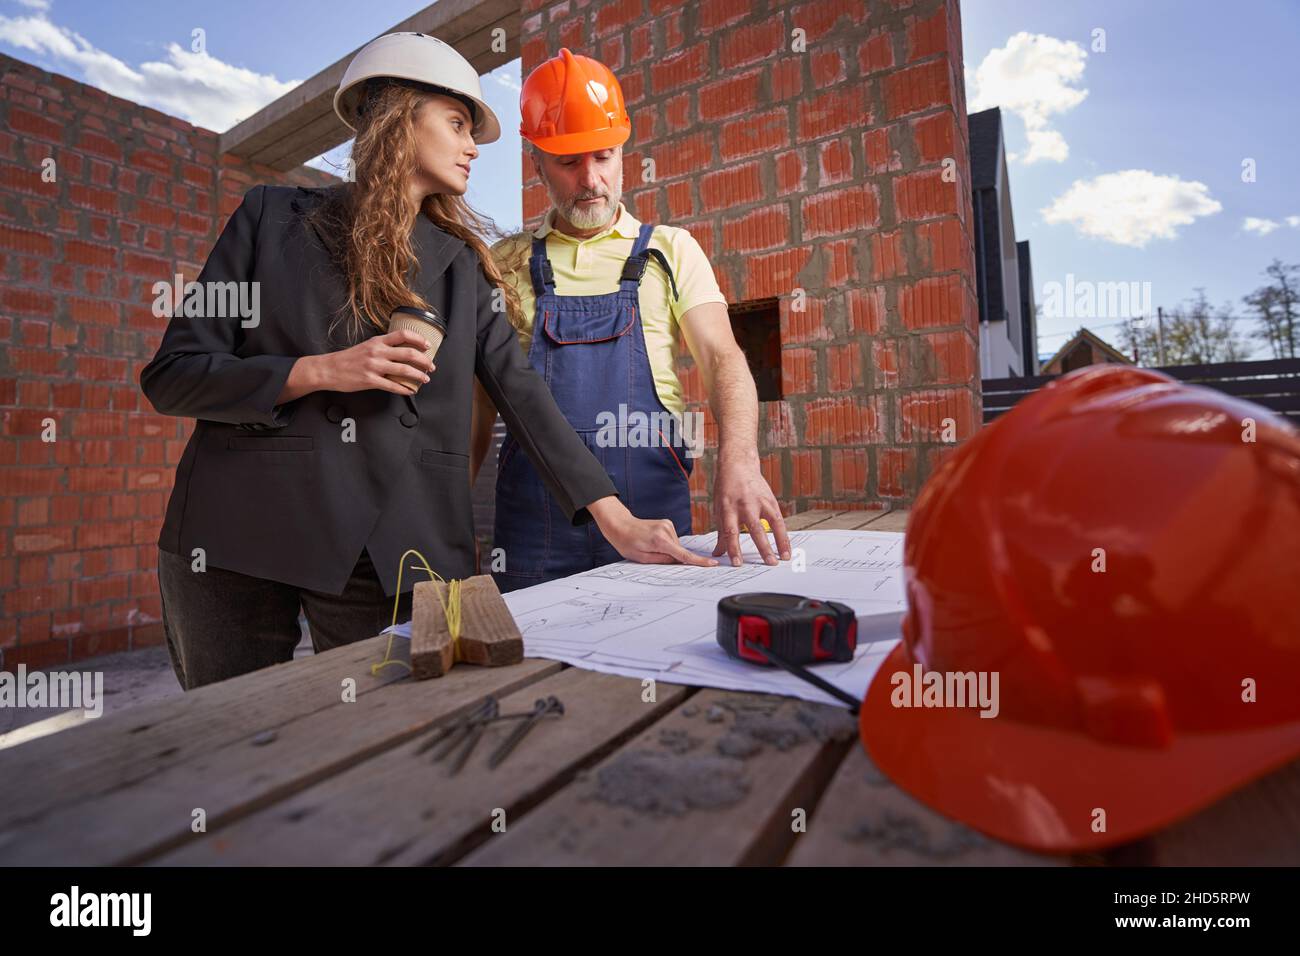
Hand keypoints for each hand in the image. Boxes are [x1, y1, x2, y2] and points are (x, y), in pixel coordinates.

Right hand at [311, 329, 435, 394]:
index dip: (418, 339)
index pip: (403, 335)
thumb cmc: (347, 359)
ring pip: (404, 370)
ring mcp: (374, 366)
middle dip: (424, 361)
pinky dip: (404, 389)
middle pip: (408, 353)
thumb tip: (401, 351)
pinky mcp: (370, 380)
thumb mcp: (366, 346)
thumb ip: (383, 347)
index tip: (428, 345)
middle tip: (431, 366)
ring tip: (425, 379)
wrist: (328, 369)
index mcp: (377, 341)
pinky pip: (392, 386)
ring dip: (418, 375)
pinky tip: (410, 391)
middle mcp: (377, 352)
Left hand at [589, 497, 717, 566]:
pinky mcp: (667, 523)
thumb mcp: (642, 558)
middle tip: (653, 556)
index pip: (683, 554)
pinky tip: (654, 542)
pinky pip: (672, 540)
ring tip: (650, 547)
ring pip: (676, 545)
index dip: (699, 561)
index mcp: (660, 540)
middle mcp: (666, 530)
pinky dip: (667, 544)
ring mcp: (667, 524)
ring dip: (668, 550)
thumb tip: (678, 561)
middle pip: (679, 551)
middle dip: (672, 557)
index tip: (712, 564)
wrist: (620, 525)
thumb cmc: (627, 543)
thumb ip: (662, 560)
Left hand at [711, 451, 790, 566]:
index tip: (737, 563)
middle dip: (762, 547)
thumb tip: (718, 554)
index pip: (731, 531)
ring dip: (777, 542)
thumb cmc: (726, 490)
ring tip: (782, 558)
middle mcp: (745, 505)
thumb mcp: (719, 509)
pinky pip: (779, 520)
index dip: (734, 548)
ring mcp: (760, 502)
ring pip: (771, 524)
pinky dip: (783, 535)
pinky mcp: (770, 501)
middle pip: (754, 528)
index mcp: (728, 508)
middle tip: (768, 563)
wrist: (738, 465)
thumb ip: (721, 532)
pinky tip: (786, 549)